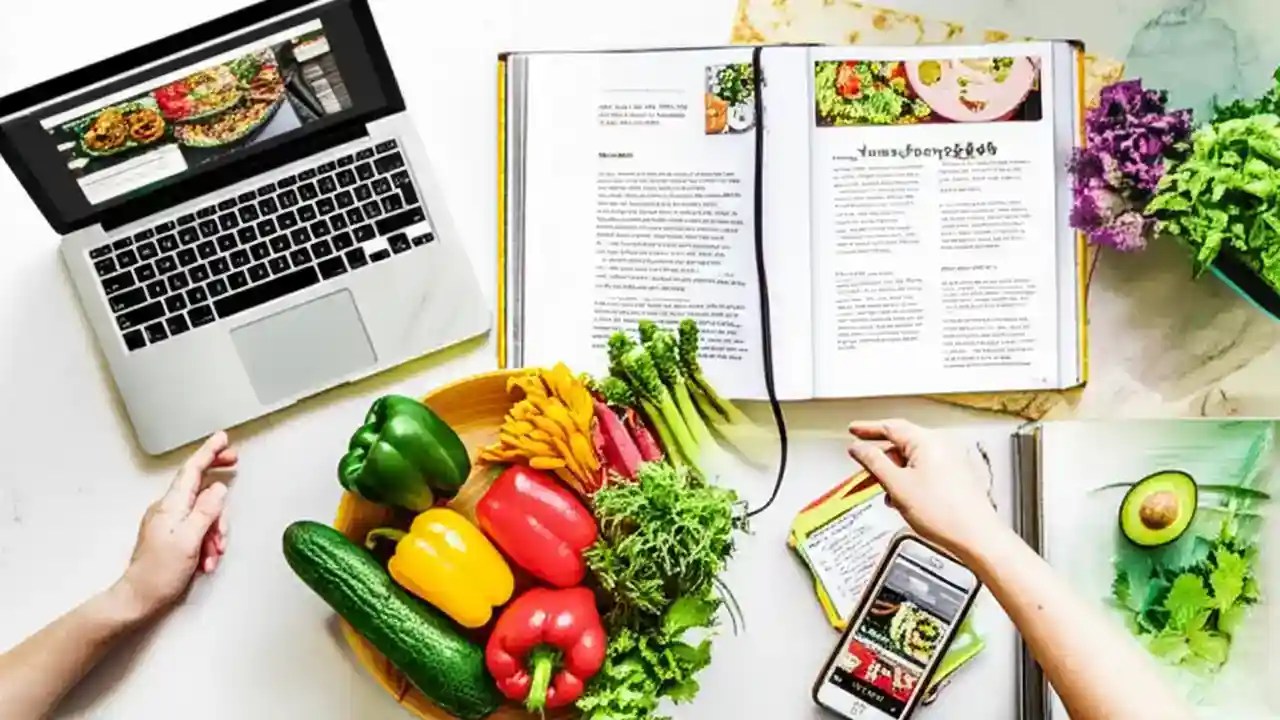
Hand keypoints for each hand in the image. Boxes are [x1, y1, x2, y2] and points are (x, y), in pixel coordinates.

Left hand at [116, 431, 236, 617]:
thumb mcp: (189, 540)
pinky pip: (197, 528)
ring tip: (214, 553)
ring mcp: (168, 523)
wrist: (138, 599)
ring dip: (215, 531)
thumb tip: (219, 488)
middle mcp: (168, 509)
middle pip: (197, 484)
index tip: (222, 439)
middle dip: (218, 477)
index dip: (209, 452)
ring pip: (203, 512)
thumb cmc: (159, 573)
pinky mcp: (171, 536)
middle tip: (234, 464)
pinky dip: (207, 541)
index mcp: (171, 506)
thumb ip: (206, 511)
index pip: (192, 471)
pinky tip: (206, 560)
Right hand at [847, 419, 1003, 560]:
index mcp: (927, 441)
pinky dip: (910, 481)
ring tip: (889, 494)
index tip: (854, 430)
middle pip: (901, 444)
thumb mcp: (897, 486)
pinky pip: (925, 470)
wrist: (976, 536)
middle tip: (865, 470)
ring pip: (913, 460)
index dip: (867, 429)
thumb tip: (859, 448)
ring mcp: (951, 460)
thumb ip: (873, 463)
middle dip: (881, 459)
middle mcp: (942, 446)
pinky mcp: (955, 476)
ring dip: (896, 474)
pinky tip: (905, 499)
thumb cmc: (944, 513)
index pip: (890, 427)